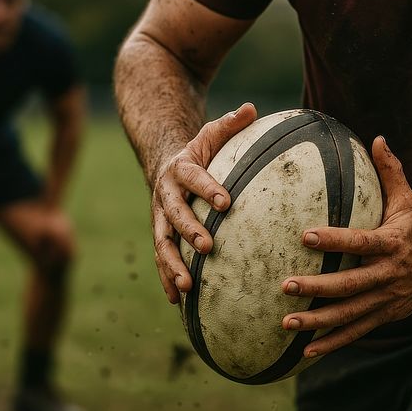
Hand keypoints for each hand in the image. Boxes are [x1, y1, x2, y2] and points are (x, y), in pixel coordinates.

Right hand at [151, 103, 256, 303]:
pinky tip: (177, 301)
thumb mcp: (212, 133)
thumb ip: (231, 123)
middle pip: (174, 215)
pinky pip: (161, 259)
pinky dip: (166, 279)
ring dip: (172, 266)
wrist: (164, 163)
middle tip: (206, 247)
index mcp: (180, 170)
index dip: (208, 189)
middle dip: (189, 232)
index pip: (195, 179)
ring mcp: (160, 218)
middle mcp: (165, 195)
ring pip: (162, 244)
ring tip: (186, 286)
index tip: (226, 202)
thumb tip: (252, 108)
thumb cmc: (200, 151)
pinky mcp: (160, 235)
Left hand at [280, 137, 411, 356]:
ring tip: (286, 322)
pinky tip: (305, 352)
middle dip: (317, 287)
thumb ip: (391, 172)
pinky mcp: (383, 317)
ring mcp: (386, 301)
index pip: (361, 242)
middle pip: (351, 285)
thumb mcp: (408, 201)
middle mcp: (389, 276)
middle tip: (285, 285)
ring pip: (349, 314)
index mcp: (392, 244)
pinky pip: (355, 333)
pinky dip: (332, 343)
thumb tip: (377, 138)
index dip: (335, 240)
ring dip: (317, 321)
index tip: (305, 236)